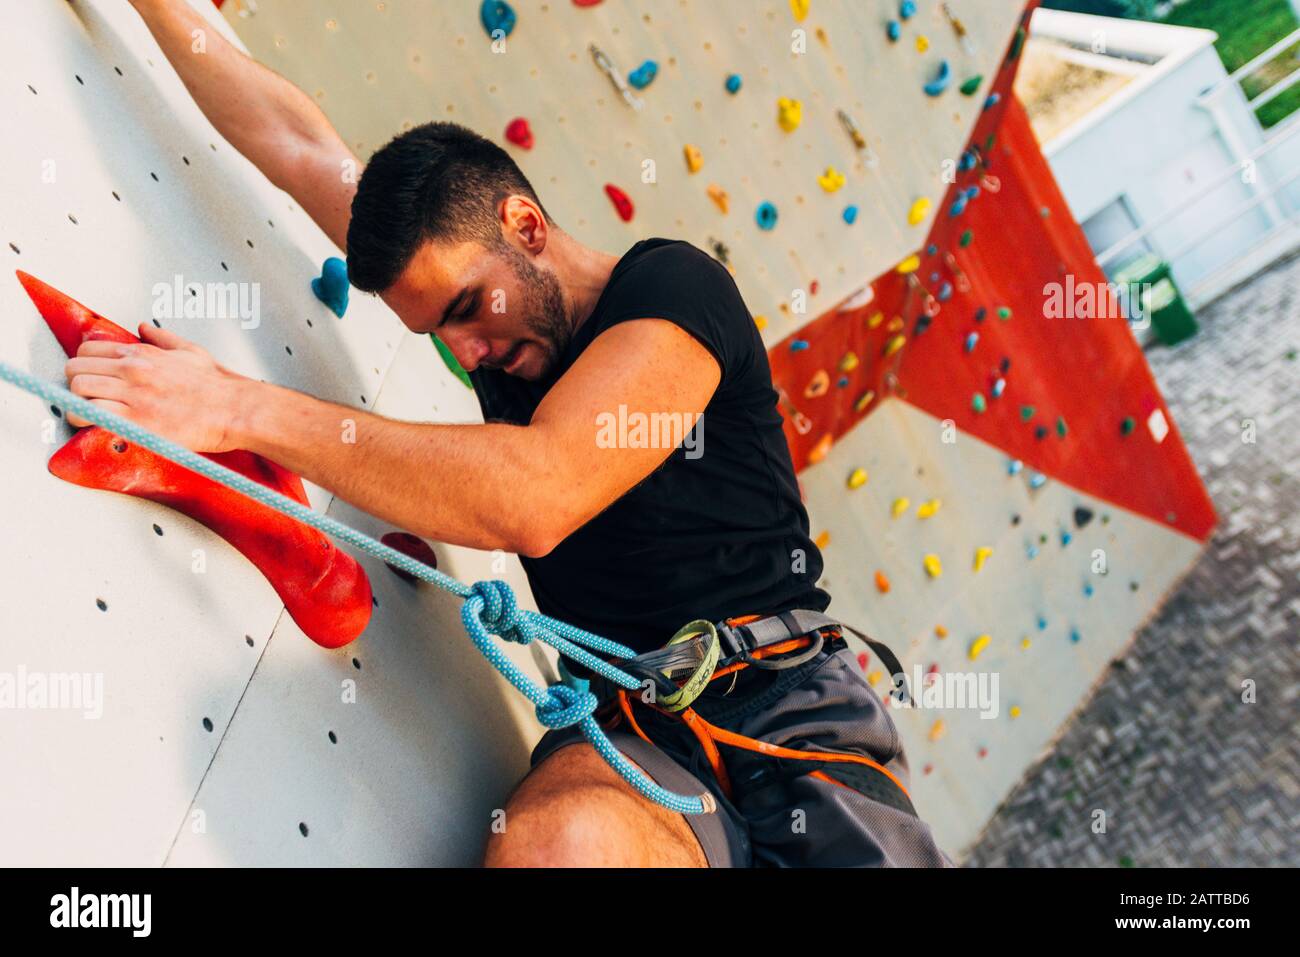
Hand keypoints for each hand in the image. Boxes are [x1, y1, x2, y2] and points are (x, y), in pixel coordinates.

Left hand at [64, 324, 248, 453]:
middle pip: (76, 369)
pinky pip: (91, 415)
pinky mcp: (136, 421)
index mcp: (142, 354)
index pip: (88, 350)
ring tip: (87, 413)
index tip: (91, 377)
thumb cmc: (217, 386)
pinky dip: (85, 420)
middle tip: (87, 397)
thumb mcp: (190, 351)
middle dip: (76, 384)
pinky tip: (93, 425)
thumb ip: (163, 338)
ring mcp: (133, 395)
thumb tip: (145, 328)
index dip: (84, 365)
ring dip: (76, 403)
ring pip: (77, 390)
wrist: (234, 409)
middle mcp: (133, 370)